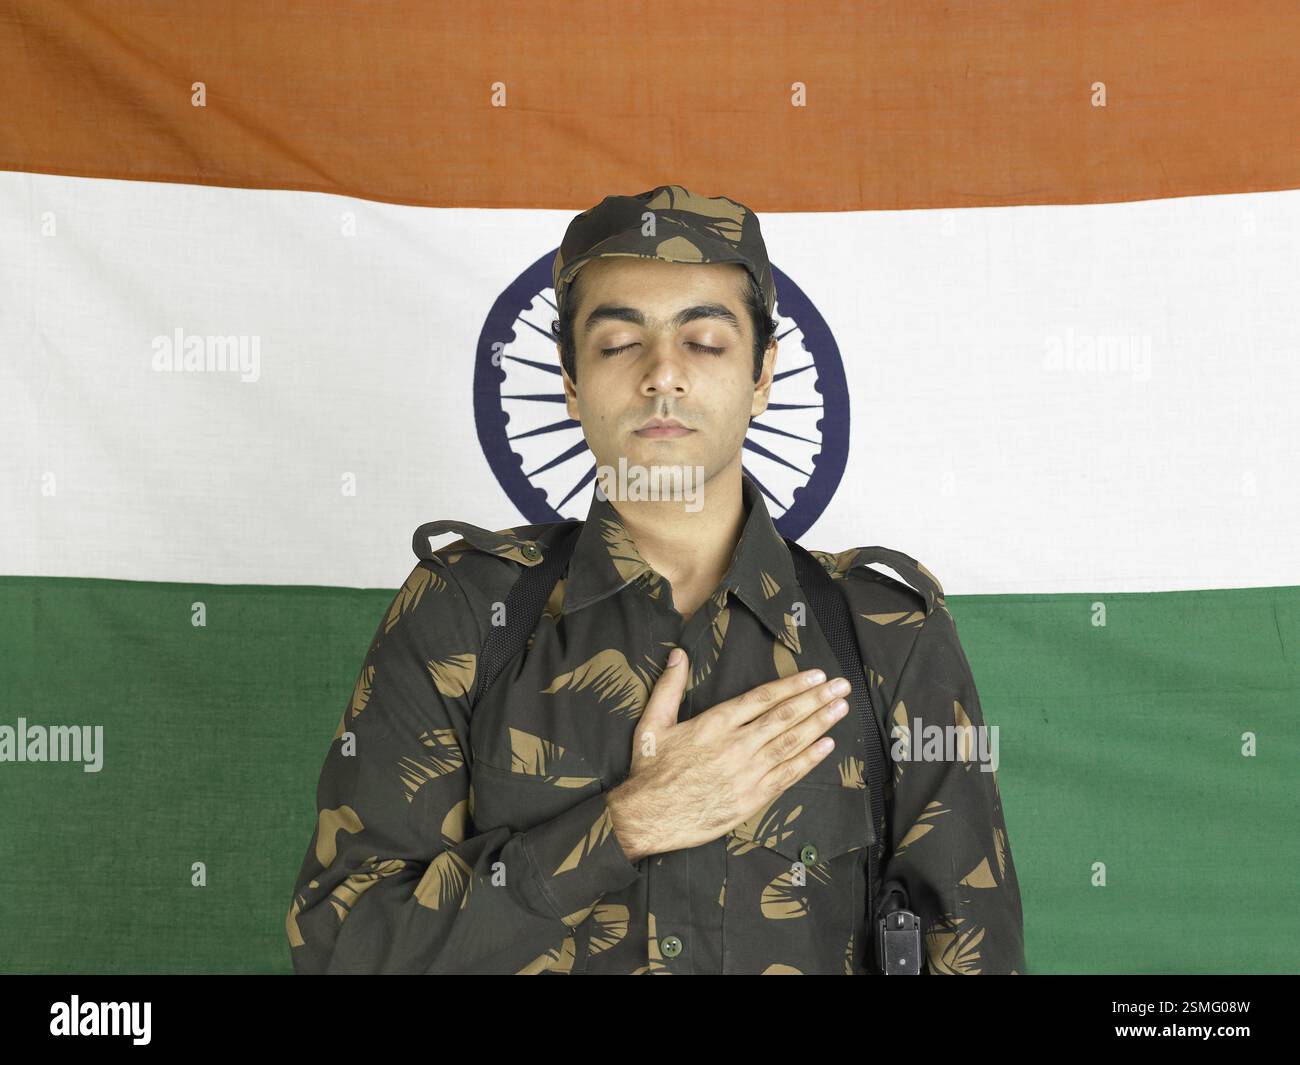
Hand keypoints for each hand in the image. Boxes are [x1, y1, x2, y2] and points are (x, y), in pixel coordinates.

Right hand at [605, 649, 850, 862]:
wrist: (648, 817)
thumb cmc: (650, 770)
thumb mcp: (653, 723)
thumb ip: (669, 687)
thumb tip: (678, 654)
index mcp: (714, 723)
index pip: (762, 697)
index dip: (793, 685)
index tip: (816, 674)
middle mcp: (735, 745)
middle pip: (784, 717)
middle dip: (816, 699)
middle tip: (841, 686)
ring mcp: (746, 773)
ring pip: (790, 743)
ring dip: (819, 724)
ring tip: (840, 708)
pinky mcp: (751, 798)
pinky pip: (787, 775)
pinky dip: (808, 760)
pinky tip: (826, 746)